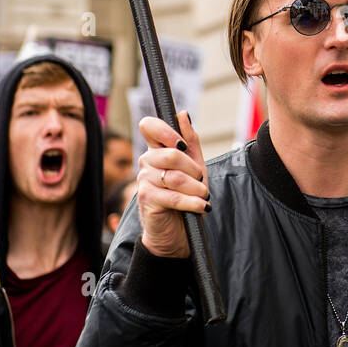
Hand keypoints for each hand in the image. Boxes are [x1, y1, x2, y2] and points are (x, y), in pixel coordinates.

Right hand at [135, 111, 208, 259]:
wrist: (177, 232)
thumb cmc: (186, 196)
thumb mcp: (195, 167)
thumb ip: (190, 141)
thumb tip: (183, 114)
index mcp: (156, 150)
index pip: (149, 126)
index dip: (167, 131)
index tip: (182, 145)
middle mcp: (146, 162)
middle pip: (170, 153)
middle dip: (193, 168)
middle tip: (201, 180)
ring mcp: (144, 180)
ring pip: (174, 176)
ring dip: (196, 188)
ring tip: (203, 196)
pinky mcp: (146, 199)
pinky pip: (173, 196)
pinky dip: (193, 202)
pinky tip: (202, 207)